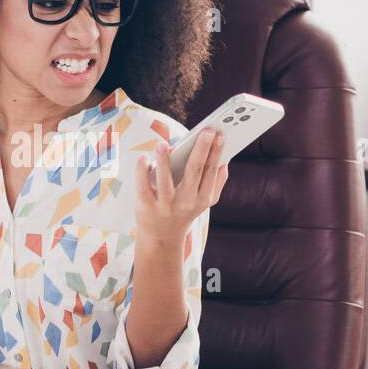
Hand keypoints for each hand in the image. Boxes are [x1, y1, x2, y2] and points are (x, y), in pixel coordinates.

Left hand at [135, 128, 227, 246]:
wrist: (162, 238)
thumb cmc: (183, 212)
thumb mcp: (203, 202)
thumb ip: (216, 184)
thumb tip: (225, 163)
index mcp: (202, 198)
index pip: (211, 171)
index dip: (216, 152)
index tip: (219, 134)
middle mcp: (186, 202)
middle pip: (195, 171)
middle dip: (202, 149)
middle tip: (206, 131)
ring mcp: (166, 205)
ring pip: (165, 180)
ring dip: (164, 160)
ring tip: (163, 144)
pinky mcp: (147, 206)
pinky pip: (143, 186)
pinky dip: (142, 171)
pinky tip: (143, 158)